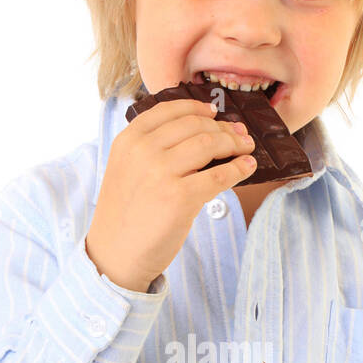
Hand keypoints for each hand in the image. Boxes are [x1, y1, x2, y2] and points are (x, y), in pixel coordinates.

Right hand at [85, 98, 256, 291]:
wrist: (115, 255)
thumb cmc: (125, 214)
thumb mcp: (126, 169)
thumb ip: (151, 149)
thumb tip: (199, 133)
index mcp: (128, 140)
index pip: (169, 110)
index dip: (197, 108)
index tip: (214, 112)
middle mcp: (143, 151)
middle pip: (194, 125)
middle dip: (222, 128)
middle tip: (239, 135)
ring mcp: (161, 173)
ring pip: (209, 144)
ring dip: (234, 144)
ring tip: (246, 148)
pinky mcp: (180, 198)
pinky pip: (219, 176)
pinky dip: (238, 169)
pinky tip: (247, 167)